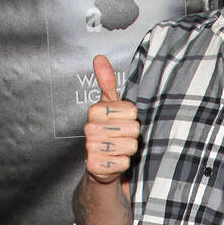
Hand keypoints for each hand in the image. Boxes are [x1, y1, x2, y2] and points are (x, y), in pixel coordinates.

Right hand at [83, 54, 140, 184]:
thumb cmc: (108, 130)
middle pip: (133, 128)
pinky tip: (113, 160)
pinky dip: (122, 163)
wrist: (100, 161)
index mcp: (95, 111)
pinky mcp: (96, 166)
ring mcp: (92, 148)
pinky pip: (124, 162)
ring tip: (117, 148)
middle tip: (120, 136)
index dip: (131, 117)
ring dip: (127, 149)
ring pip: (130, 146)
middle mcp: (91, 129)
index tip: (121, 120)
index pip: (131, 110)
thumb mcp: (109, 104)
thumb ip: (106, 81)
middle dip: (130, 134)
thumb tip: (100, 58)